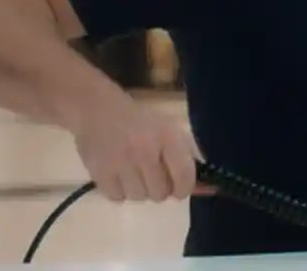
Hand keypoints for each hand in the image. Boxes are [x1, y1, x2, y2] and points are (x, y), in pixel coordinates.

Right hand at [70, 91, 205, 202]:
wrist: (96, 109)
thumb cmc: (140, 122)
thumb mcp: (169, 130)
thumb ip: (188, 158)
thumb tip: (209, 188)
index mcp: (166, 136)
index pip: (184, 176)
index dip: (185, 188)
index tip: (180, 187)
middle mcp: (144, 150)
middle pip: (161, 193)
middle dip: (159, 187)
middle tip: (152, 173)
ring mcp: (120, 162)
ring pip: (140, 198)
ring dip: (139, 189)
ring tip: (133, 170)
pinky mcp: (99, 172)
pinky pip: (118, 198)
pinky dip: (120, 191)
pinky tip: (118, 173)